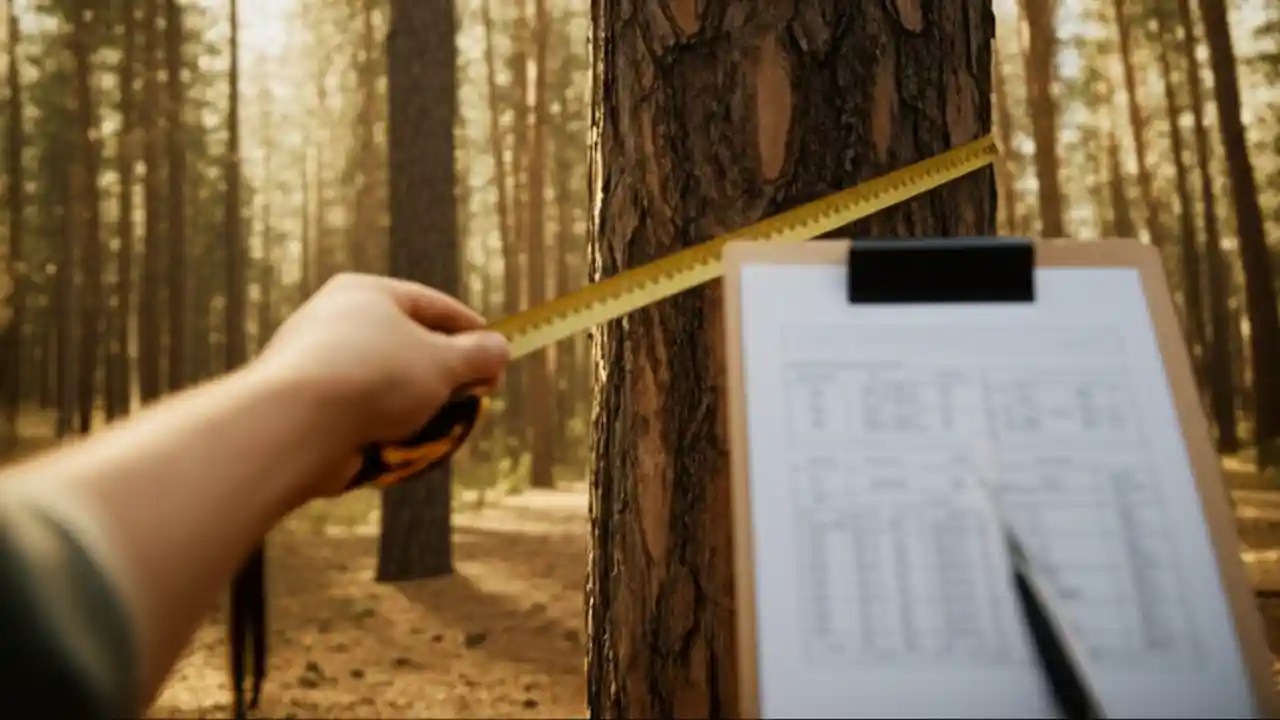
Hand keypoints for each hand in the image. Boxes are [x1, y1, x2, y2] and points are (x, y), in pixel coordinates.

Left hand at [251, 273, 508, 489]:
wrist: (293, 424)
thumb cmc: (374, 378)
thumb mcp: (444, 363)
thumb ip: (479, 355)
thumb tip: (499, 348)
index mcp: (367, 293)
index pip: (433, 305)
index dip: (471, 331)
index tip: (498, 356)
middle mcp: (335, 321)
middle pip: (407, 347)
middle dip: (442, 377)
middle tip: (472, 399)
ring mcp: (315, 365)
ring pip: (384, 387)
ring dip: (414, 411)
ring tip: (436, 432)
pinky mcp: (303, 407)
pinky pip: (357, 416)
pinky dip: (381, 432)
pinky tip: (396, 449)